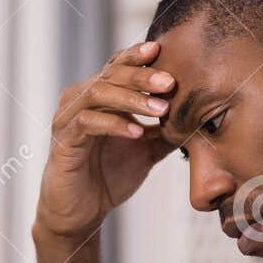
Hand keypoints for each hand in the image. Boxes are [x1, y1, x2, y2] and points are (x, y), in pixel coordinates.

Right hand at [36, 41, 177, 241]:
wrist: (81, 213)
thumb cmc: (108, 177)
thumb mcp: (146, 150)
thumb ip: (165, 131)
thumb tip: (199, 118)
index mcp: (98, 96)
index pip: (118, 66)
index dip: (138, 57)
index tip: (163, 50)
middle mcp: (79, 100)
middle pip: (110, 74)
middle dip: (142, 76)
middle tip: (170, 82)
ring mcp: (68, 118)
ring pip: (98, 93)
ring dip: (132, 99)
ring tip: (160, 109)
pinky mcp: (63, 140)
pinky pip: (88, 123)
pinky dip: (115, 124)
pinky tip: (137, 132)